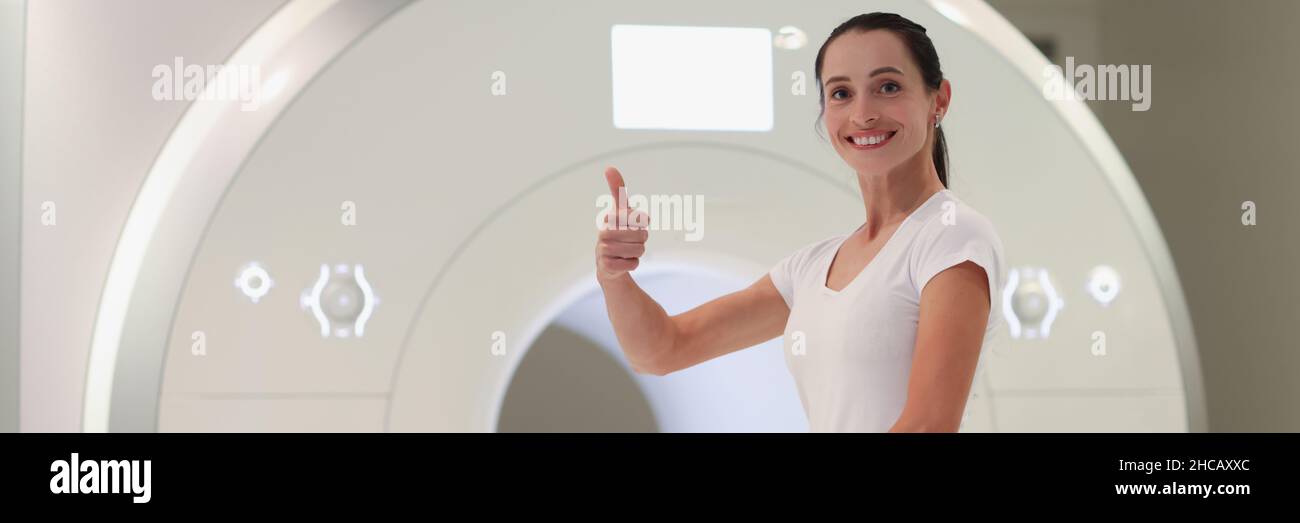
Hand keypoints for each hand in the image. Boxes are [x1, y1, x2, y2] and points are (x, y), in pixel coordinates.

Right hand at [596, 166, 649, 280]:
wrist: (607, 262)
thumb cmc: (618, 231)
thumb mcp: (621, 210)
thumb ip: (618, 190)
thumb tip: (608, 167)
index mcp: (610, 218)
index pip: (639, 217)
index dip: (643, 221)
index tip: (636, 222)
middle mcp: (604, 233)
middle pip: (642, 235)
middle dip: (642, 239)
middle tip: (632, 240)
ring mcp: (603, 250)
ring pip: (639, 250)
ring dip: (638, 252)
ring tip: (627, 251)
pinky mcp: (606, 266)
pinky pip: (633, 264)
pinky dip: (632, 264)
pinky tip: (622, 262)